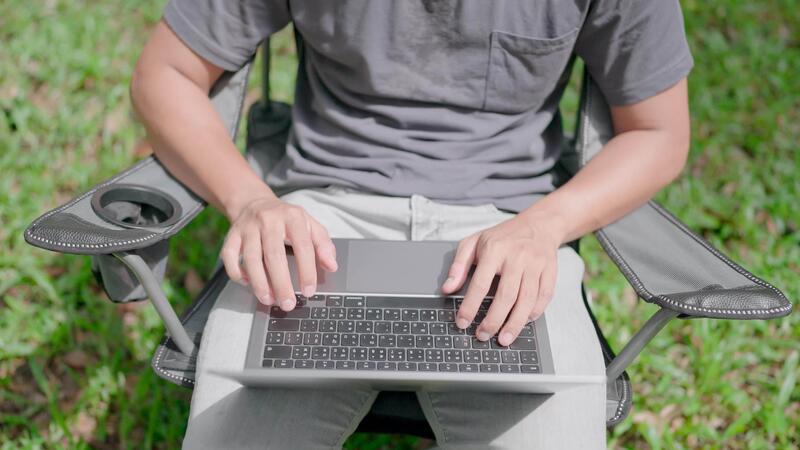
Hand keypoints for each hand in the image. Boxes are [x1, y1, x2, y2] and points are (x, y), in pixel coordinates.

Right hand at [220, 196, 337, 309]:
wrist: (255, 202)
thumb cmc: (286, 220)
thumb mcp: (310, 225)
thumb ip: (323, 244)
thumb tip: (331, 265)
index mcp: (293, 217)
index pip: (303, 246)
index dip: (307, 271)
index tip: (308, 291)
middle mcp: (269, 220)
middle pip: (274, 255)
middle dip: (281, 283)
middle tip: (288, 304)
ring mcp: (248, 227)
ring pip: (250, 258)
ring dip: (259, 283)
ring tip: (269, 299)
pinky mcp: (232, 235)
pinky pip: (229, 256)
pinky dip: (237, 272)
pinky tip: (247, 284)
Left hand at [441, 213, 564, 345]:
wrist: (539, 224)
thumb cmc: (503, 236)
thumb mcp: (474, 242)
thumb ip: (459, 265)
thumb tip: (447, 288)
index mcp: (494, 249)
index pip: (480, 284)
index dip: (470, 306)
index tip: (463, 322)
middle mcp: (517, 257)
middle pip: (506, 296)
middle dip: (493, 321)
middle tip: (482, 336)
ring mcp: (536, 264)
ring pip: (527, 300)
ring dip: (515, 324)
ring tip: (504, 339)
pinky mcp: (550, 271)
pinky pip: (544, 297)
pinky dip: (534, 313)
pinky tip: (523, 322)